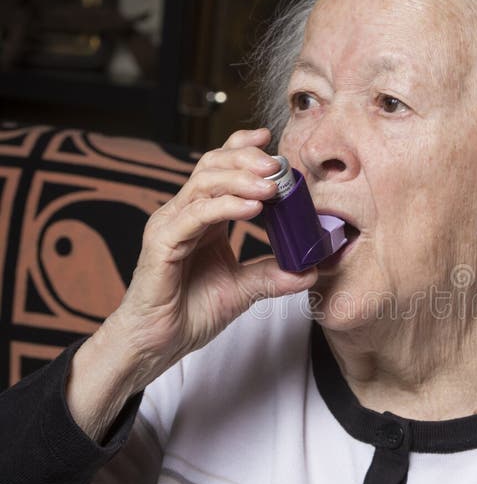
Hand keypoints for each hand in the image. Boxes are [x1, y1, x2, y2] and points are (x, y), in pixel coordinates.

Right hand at [67, 129, 316, 438]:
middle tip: (279, 165)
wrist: (159, 344)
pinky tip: (252, 207)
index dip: (242, 148)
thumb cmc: (190, 312)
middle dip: (247, 160)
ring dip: (241, 180)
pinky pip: (196, 215)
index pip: (220, 168)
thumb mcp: (243, 290)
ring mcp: (170, 225)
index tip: (270, 140)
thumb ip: (273, 275)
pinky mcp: (162, 244)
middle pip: (212, 166)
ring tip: (272, 185)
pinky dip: (225, 207)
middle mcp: (184, 214)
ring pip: (204, 184)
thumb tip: (311, 270)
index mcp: (203, 217)